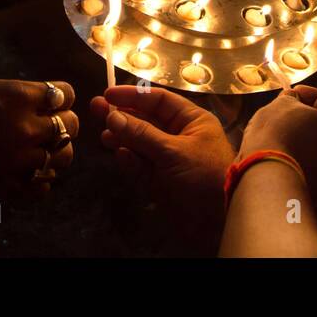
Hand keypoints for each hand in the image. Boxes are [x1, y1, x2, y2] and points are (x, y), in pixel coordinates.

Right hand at [0, 79, 77, 193]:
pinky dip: (41, 179)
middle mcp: (27, 127)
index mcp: (21, 97)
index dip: (62, 98)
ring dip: (55, 152)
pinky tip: (30, 171)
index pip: (67, 95)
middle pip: (71, 125)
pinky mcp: (9, 185)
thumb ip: (27, 96)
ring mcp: (20, 159)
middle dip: (63, 124)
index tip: (53, 103)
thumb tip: (53, 102)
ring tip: (41, 150)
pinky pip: (44, 185)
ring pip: (63, 156)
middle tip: (49, 127)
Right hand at [90, 86, 232, 242]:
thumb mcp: (173, 151)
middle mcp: (179, 137)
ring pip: (139, 144)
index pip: (159, 100)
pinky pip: (140, 166)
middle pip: (145, 121)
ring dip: (123, 139)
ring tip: (105, 137)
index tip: (108, 95)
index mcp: (191, 121)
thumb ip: (141, 133)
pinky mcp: (160, 182)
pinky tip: (120, 156)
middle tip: (96, 110)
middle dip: (122, 116)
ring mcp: (168, 160)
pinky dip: (130, 161)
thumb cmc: (204, 175)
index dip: (133, 96)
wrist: (220, 221)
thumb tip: (112, 116)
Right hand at [239, 86, 316, 196]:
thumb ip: (292, 98)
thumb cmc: (278, 132)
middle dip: (304, 119)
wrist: (268, 174)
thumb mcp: (282, 104)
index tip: (293, 93)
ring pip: (315, 149)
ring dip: (299, 140)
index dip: (311, 94)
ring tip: (275, 134)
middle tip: (283, 113)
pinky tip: (276, 154)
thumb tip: (293, 100)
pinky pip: (306, 167)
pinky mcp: (316, 190)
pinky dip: (295, 159)